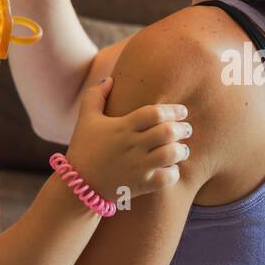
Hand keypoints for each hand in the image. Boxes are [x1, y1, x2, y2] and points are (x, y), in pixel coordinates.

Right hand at [64, 77, 191, 200]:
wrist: (78, 185)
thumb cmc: (84, 148)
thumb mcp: (85, 118)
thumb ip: (95, 95)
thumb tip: (109, 79)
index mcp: (122, 127)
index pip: (155, 113)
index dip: (173, 110)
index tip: (182, 111)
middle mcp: (132, 146)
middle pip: (167, 132)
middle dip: (182, 128)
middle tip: (186, 129)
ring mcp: (137, 167)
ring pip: (171, 154)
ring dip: (181, 150)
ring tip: (182, 149)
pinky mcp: (140, 185)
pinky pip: (167, 179)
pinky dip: (173, 173)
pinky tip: (170, 168)